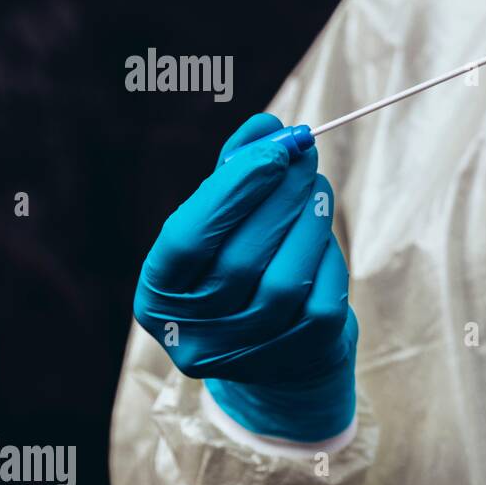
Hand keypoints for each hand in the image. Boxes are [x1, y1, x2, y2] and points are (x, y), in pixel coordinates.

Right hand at [134, 114, 357, 441]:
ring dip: (308, 220)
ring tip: (315, 186)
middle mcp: (197, 335)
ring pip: (285, 278)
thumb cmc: (240, 275)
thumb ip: (234, 176)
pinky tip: (321, 232)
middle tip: (303, 153)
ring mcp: (249, 354)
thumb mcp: (222, 228)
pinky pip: (321, 295)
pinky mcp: (299, 355)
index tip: (273, 147)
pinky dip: (326, 254)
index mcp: (159, 299)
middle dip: (279, 195)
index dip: (232, 190)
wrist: (281, 358)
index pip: (187, 240)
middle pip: (240, 258)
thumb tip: (267, 126)